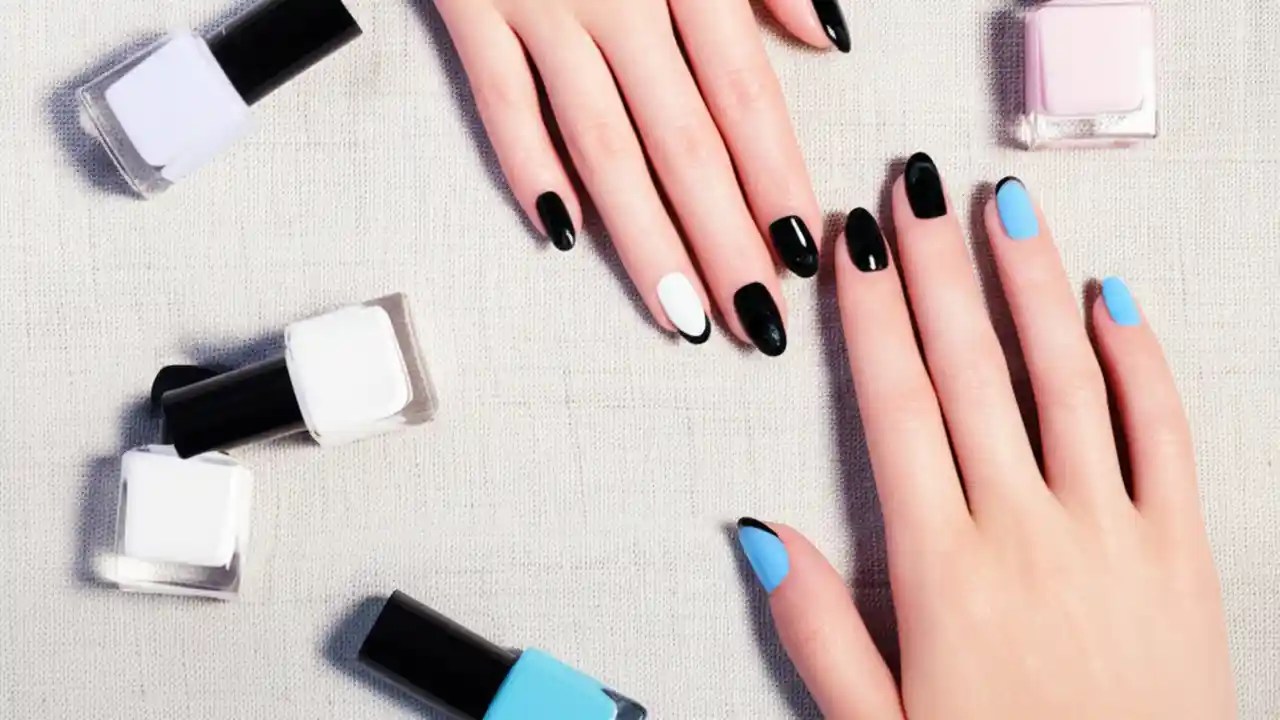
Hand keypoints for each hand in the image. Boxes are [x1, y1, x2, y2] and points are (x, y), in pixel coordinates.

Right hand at [434, 0, 851, 353]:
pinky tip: (562, 235)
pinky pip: (498, 101)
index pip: (744, 96)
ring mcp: (539, 4)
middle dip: (723, 240)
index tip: (801, 256)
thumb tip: (822, 38)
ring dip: (642, 237)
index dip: (775, 181)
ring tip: (679, 312)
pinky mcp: (470, 4)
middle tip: (754, 322)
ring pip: (598, 143)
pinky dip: (526, 167)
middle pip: (681, 140)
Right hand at [735, 155, 1235, 717]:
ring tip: (1002, 210)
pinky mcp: (1178, 548)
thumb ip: (817, 629)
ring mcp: (1107, 531)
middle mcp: (1023, 531)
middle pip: (969, 371)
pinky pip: (1160, 431)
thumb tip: (762, 536)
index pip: (895, 410)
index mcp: (942, 570)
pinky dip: (1137, 359)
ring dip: (1029, 285)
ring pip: (1063, 379)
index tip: (854, 250)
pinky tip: (1113, 299)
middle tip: (913, 189)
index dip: (870, 320)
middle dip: (935, 270)